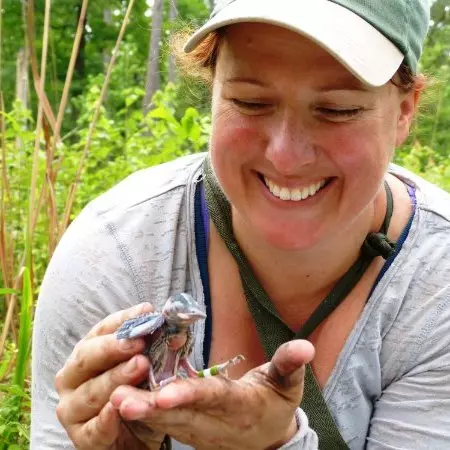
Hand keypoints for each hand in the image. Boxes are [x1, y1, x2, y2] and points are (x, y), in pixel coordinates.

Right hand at [55, 303, 164, 449]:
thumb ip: (157, 348)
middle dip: (113, 348)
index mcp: (87, 354)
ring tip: (140, 366)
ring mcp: (73, 409)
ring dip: (115, 378)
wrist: (137, 437)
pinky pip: (93, 428)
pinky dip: (105, 419)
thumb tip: (177, 332)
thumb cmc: (137, 393)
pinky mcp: (82, 438)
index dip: (123, 320)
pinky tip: (118, 408)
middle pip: (87, 357)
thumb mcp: (149, 368)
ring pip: (91, 392)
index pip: (101, 330)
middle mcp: (73, 378)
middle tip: (138, 342)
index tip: (146, 311)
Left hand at [110, 340, 314, 449]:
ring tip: (113, 399)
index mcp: (240, 407)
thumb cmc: (275, 405)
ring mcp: (198, 430)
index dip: (190, 395)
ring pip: (165, 422)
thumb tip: (305, 345)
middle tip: (119, 398)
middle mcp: (215, 422)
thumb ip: (290, 363)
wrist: (267, 440)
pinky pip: (161, 424)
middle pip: (180, 415)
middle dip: (150, 408)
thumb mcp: (288, 384)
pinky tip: (119, 400)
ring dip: (139, 412)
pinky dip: (141, 414)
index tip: (165, 393)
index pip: (214, 400)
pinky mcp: (187, 430)